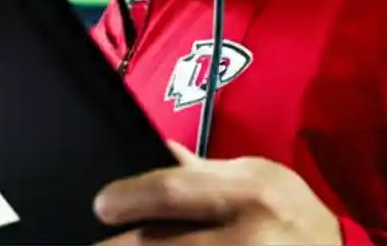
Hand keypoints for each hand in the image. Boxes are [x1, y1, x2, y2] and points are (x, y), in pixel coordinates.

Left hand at [91, 141, 342, 244]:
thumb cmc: (294, 215)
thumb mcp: (258, 177)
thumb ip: (205, 171)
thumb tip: (156, 150)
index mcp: (250, 195)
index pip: (174, 192)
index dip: (130, 198)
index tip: (100, 205)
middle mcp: (248, 240)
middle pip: (160, 245)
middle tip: (92, 244)